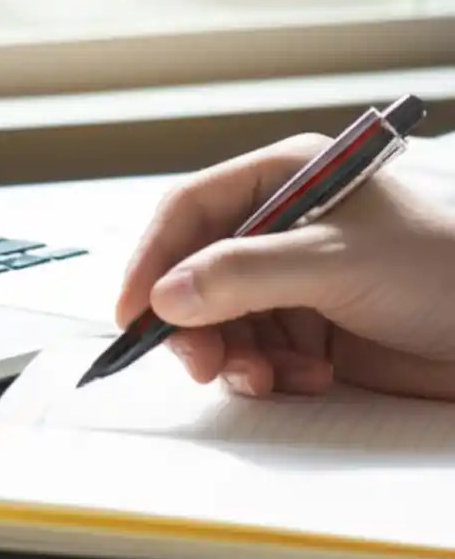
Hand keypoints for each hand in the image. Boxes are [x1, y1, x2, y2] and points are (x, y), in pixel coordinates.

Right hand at [117, 133, 454, 400]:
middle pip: (193, 274)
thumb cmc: (444, 266)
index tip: (133, 311)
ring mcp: (293, 280)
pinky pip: (255, 354)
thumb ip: (245, 276)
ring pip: (220, 322)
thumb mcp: (337, 261)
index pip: (188, 212)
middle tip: (201, 364)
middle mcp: (280, 228)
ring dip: (234, 356)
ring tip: (266, 377)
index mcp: (284, 180)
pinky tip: (307, 378)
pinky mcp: (311, 329)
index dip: (152, 259)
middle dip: (193, 323)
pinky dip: (268, 373)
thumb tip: (165, 297)